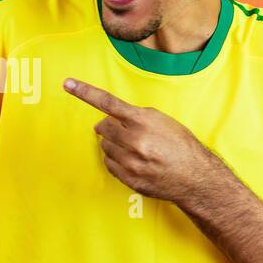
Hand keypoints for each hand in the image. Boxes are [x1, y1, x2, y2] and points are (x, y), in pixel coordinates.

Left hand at [64, 77, 216, 203]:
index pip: (108, 102)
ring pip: (104, 146)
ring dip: (113, 144)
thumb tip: (106, 119)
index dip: (85, 92)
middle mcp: (134, 140)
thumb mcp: (162, 120)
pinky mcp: (128, 178)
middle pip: (103, 128)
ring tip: (134, 148)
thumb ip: (134, 116)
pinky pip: (108, 163)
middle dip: (110, 128)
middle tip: (125, 132)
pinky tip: (132, 160)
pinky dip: (115, 160)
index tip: (67, 84)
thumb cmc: (180, 145)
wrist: (195, 176)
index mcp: (143, 121)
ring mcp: (130, 161)